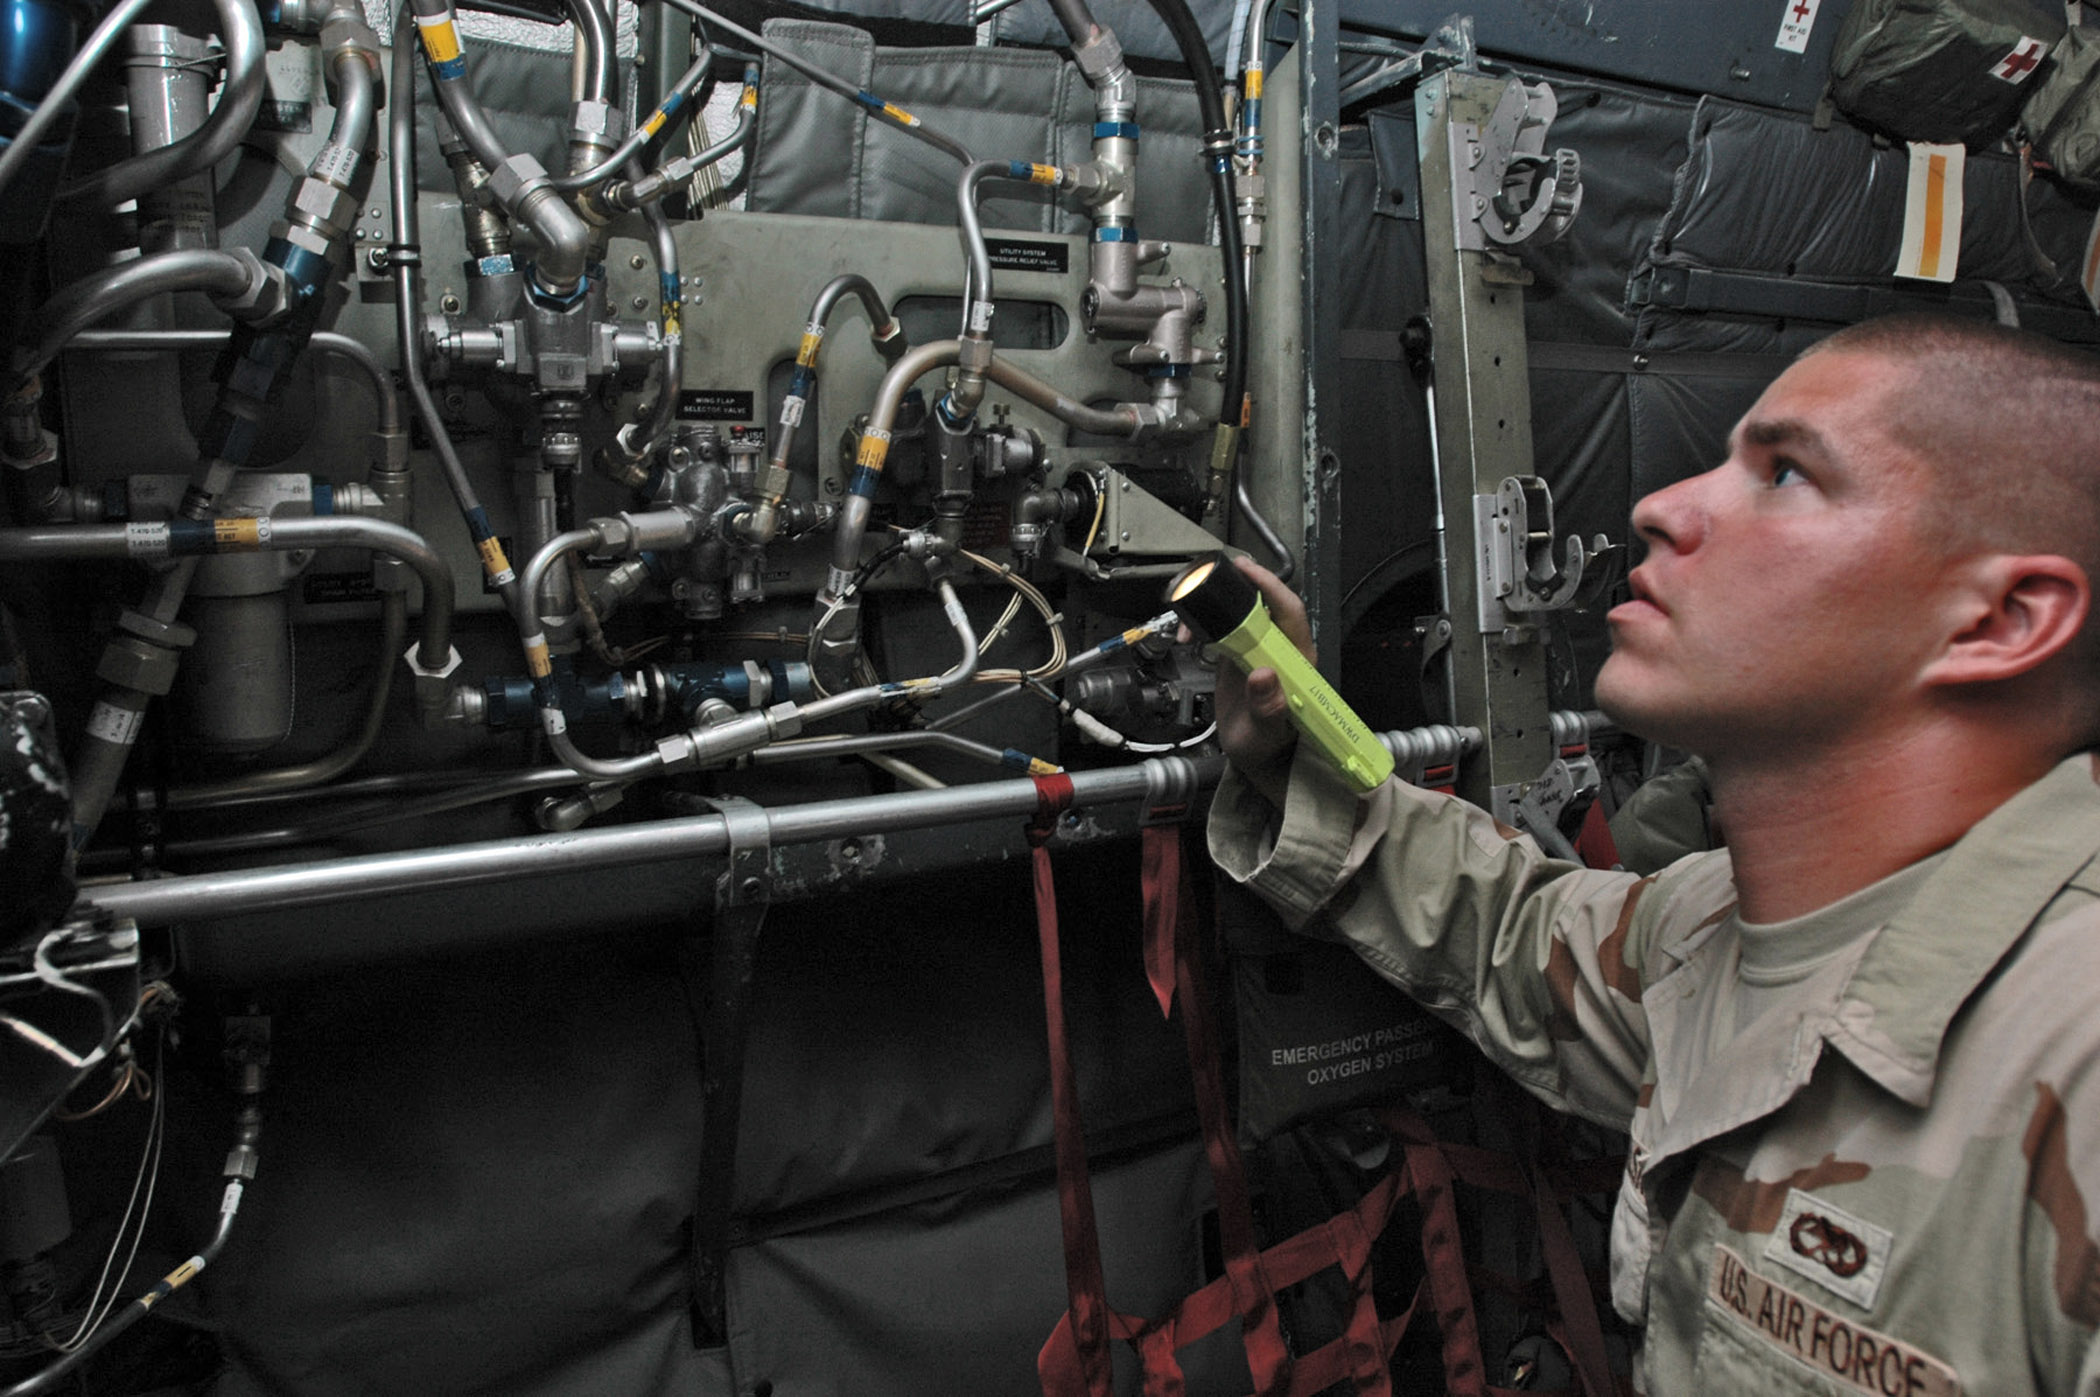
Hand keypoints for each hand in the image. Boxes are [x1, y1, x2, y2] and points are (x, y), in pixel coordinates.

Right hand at [1204, 557, 1311, 798]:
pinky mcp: (1241, 656)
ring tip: (1188, 626)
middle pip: (1264, 604)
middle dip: (1237, 589)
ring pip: (1241, 613)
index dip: (1271, 587)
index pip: (1290, 611)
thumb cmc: (1269, 748)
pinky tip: (1189, 638)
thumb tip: (1264, 675)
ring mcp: (1260, 650)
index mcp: (1296, 661)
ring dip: (1213, 610)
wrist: (1256, 759)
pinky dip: (1204, 627)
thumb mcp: (1267, 733)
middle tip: (1207, 580)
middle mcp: (1281, 648)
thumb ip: (1269, 708)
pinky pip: (1225, 629)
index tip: (1247, 571)